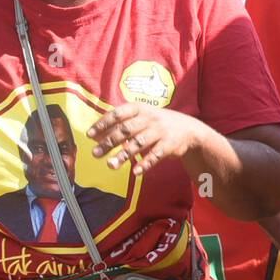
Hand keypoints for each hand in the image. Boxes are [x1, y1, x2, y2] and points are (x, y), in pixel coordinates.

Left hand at [87, 103, 206, 176]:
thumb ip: (120, 123)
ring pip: (139, 143)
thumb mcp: (141, 116)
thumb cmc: (156, 123)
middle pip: (125, 130)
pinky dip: (145, 164)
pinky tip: (135, 172)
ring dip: (123, 155)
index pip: (117, 114)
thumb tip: (95, 135)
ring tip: (110, 165)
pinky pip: (155, 155)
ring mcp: (160, 131)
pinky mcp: (170, 145)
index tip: (89, 135)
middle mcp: (149, 118)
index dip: (102, 124)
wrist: (189, 129)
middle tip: (95, 153)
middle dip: (108, 142)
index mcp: (139, 108)